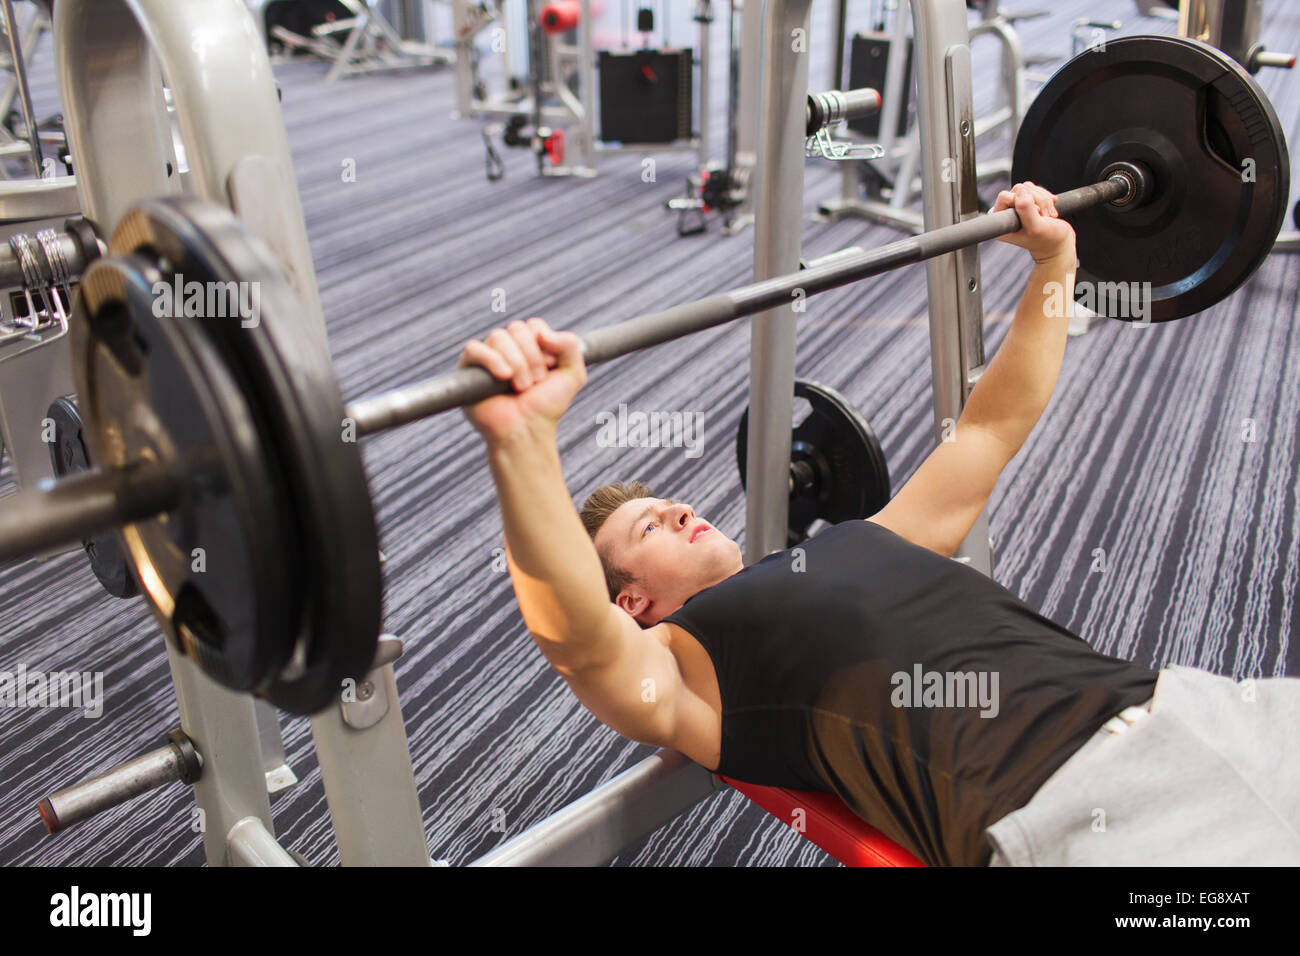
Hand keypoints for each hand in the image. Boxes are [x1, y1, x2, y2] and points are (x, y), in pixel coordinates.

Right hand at [459, 318, 586, 441]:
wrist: (526, 431)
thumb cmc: (546, 406)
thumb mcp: (573, 374)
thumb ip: (570, 345)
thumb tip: (542, 332)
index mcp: (529, 346)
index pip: (534, 326)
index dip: (544, 345)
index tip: (549, 369)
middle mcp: (507, 348)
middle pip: (517, 328)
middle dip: (531, 356)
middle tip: (534, 382)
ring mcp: (487, 357)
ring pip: (498, 336)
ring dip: (516, 363)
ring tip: (520, 387)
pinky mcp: (468, 369)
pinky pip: (473, 348)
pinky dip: (491, 360)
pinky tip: (503, 376)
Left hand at [993, 182, 1074, 262]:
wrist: (1060, 242)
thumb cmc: (1048, 239)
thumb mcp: (1036, 227)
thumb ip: (1025, 209)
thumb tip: (1020, 191)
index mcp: (1002, 223)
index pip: (1005, 196)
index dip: (1022, 201)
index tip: (1034, 215)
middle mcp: (1007, 215)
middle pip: (1018, 189)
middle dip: (1037, 200)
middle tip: (1043, 215)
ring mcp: (1018, 208)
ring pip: (1028, 188)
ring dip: (1043, 200)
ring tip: (1047, 215)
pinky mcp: (1028, 203)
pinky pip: (1035, 189)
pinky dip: (1046, 197)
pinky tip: (1049, 210)